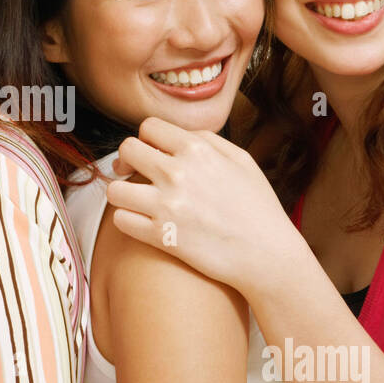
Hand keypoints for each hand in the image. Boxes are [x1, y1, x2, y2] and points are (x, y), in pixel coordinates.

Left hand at [106, 117, 305, 296]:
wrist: (268, 255)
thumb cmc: (258, 208)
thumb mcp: (242, 160)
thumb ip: (207, 140)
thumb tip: (178, 134)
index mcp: (197, 150)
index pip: (148, 127)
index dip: (146, 139)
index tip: (150, 153)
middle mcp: (177, 173)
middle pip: (126, 151)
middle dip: (127, 161)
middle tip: (132, 174)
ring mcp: (166, 206)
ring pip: (115, 189)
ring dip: (122, 194)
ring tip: (134, 201)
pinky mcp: (161, 237)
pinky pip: (120, 220)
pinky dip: (127, 221)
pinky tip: (141, 223)